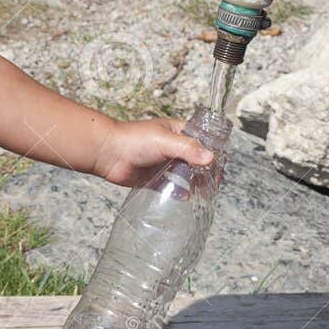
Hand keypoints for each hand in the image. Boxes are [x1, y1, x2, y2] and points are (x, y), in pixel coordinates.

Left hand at [91, 116, 214, 187]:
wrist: (107, 154)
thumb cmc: (134, 139)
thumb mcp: (165, 140)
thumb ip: (188, 149)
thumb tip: (210, 159)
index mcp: (177, 131)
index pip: (202, 140)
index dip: (213, 152)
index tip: (221, 165)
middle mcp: (173, 147)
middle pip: (196, 160)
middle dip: (206, 171)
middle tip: (215, 183)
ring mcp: (164, 163)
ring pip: (186, 174)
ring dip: (196, 182)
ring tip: (206, 192)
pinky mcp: (154, 179)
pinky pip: (171, 187)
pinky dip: (180, 192)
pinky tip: (187, 197)